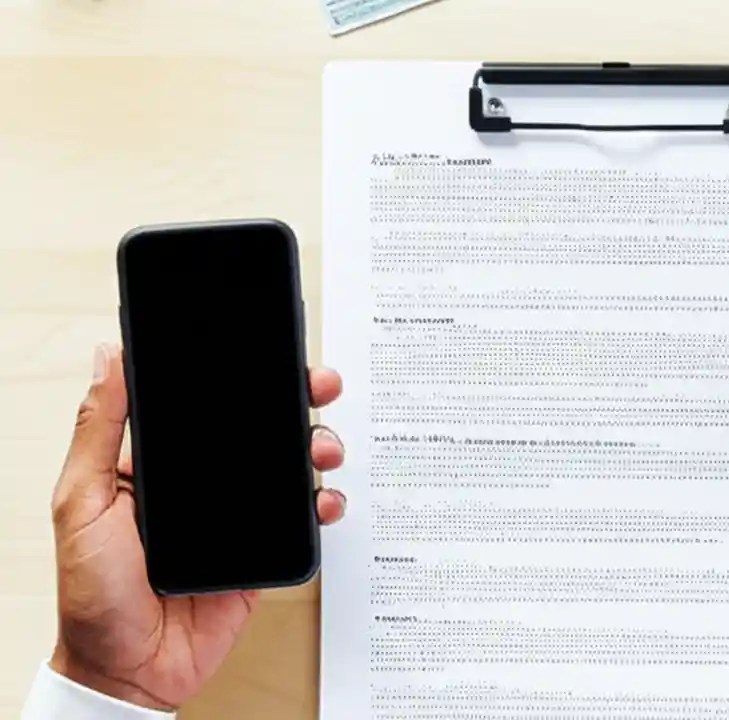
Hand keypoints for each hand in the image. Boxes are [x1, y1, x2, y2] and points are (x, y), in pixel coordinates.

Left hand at [48, 343, 347, 710]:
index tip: (270, 351)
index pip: (206, 405)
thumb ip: (99, 431)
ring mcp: (238, 517)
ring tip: (324, 450)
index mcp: (159, 463)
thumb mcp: (83, 502)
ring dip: (318, 448)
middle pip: (260, 428)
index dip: (241, 374)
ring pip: (290, 468)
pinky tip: (325, 500)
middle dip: (299, 399)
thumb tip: (109, 359)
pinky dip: (324, 505)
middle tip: (319, 385)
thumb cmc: (92, 595)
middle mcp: (203, 485)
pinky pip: (303, 520)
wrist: (130, 671)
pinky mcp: (264, 551)